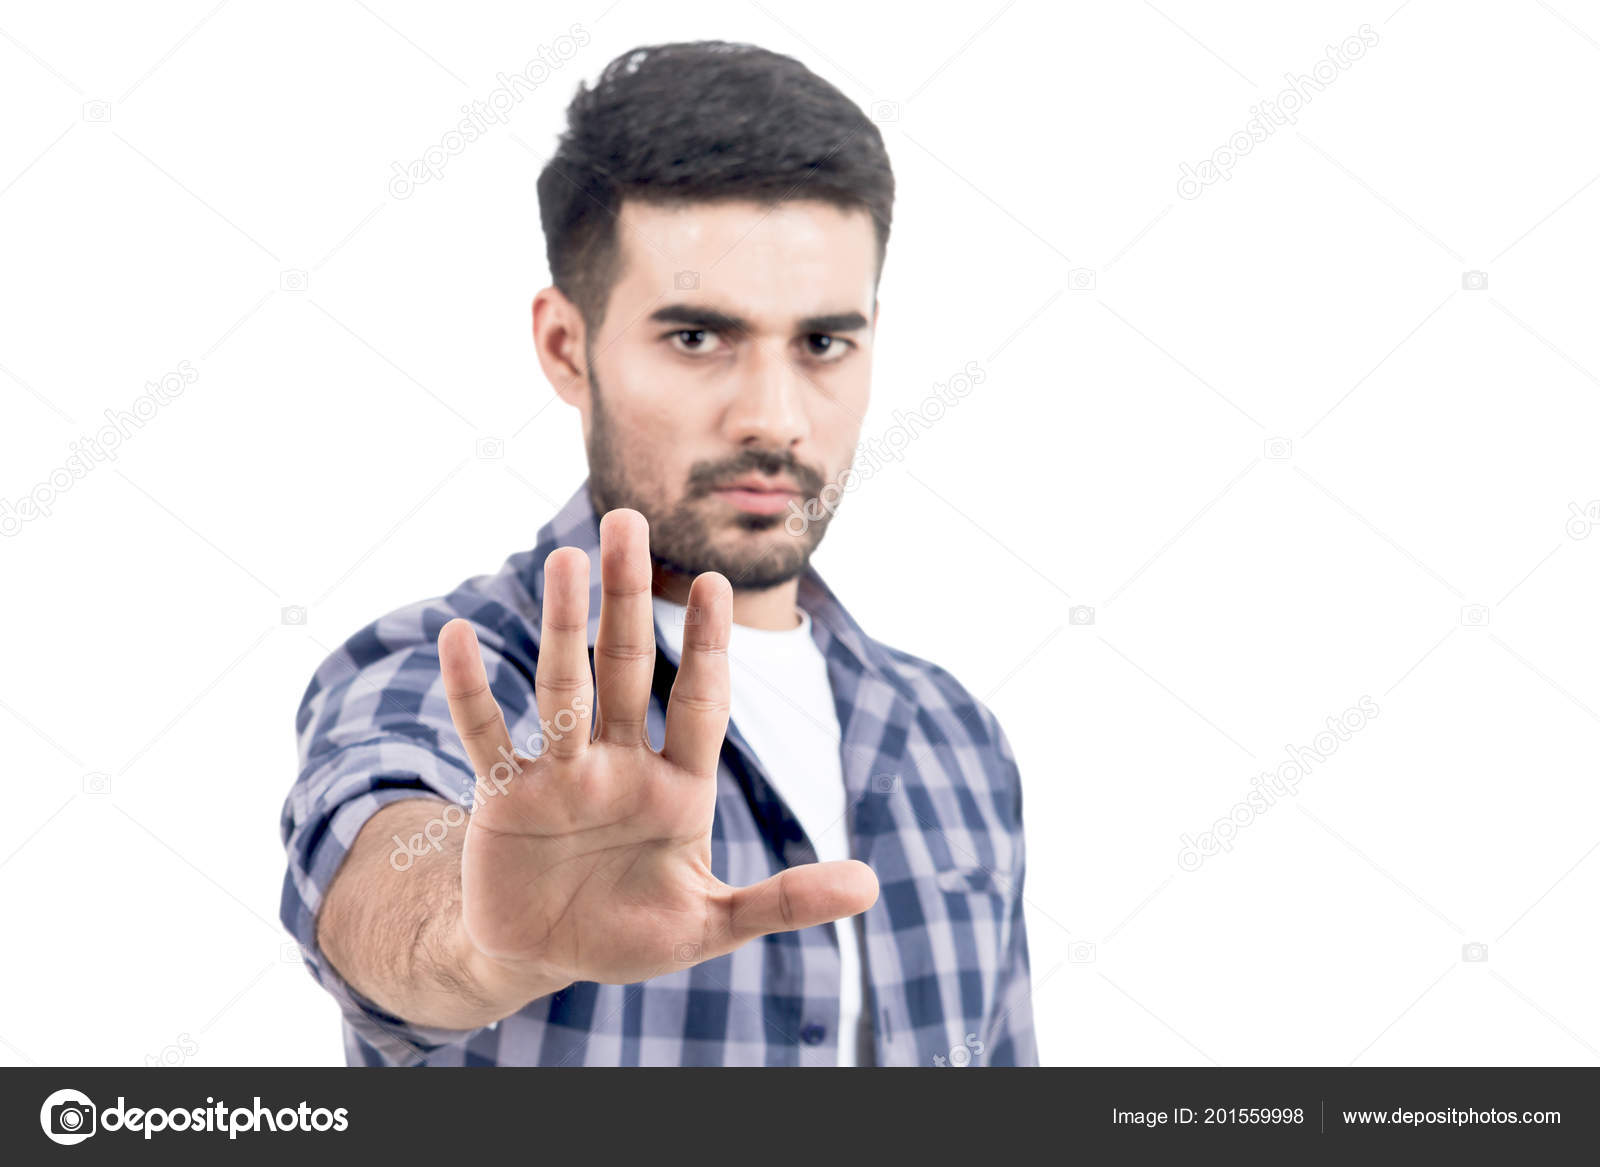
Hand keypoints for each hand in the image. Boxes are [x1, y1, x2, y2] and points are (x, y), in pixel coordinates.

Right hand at [437, 508, 877, 1009]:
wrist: (546, 957)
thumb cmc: (633, 930)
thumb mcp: (714, 923)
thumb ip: (786, 900)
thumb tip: (871, 888)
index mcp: (678, 784)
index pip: (700, 701)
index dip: (709, 644)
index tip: (716, 580)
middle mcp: (619, 763)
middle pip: (627, 667)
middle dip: (628, 599)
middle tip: (626, 521)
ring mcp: (561, 775)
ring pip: (563, 686)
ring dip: (562, 626)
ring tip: (564, 559)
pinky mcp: (504, 798)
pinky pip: (485, 737)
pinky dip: (469, 691)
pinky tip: (456, 637)